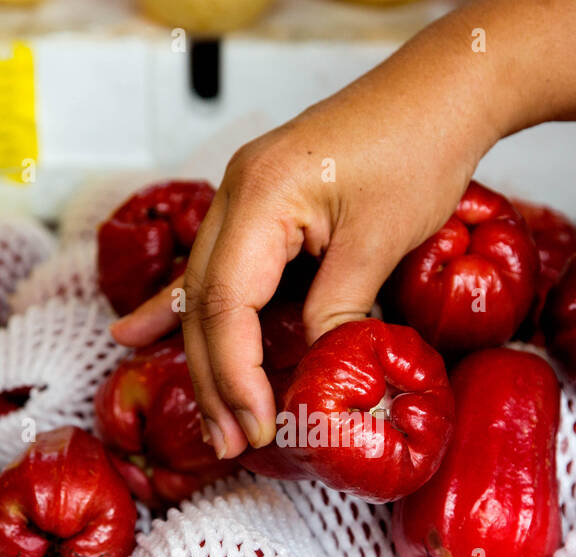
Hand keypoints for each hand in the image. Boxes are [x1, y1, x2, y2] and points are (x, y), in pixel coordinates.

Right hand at [110, 21, 503, 458]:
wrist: (438, 92)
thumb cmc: (418, 148)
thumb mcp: (382, 237)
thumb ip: (338, 307)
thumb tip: (314, 371)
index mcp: (262, 193)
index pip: (226, 301)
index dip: (236, 372)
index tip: (257, 424)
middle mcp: (238, 194)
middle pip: (206, 303)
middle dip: (215, 379)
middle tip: (232, 443)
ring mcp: (243, 198)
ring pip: (206, 292)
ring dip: (207, 359)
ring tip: (214, 423)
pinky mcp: (260, 208)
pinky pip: (214, 267)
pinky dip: (181, 307)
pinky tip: (137, 333)